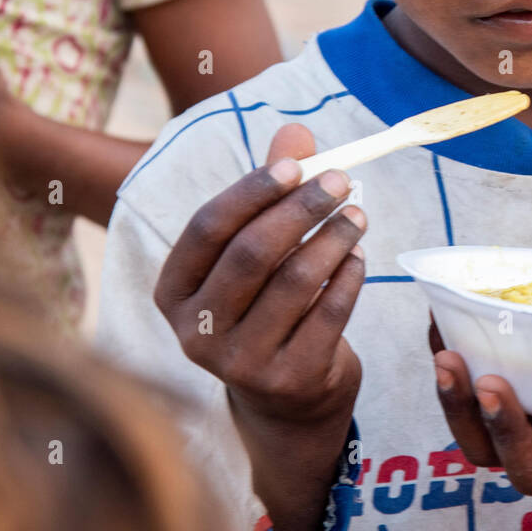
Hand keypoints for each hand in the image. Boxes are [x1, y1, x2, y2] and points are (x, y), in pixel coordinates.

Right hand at [155, 124, 367, 530]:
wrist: (286, 398)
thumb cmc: (264, 303)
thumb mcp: (255, 249)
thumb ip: (270, 190)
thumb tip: (296, 132)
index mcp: (173, 290)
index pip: (208, 227)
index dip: (252, 190)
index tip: (296, 165)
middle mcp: (196, 331)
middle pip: (251, 253)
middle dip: (301, 209)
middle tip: (341, 180)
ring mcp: (239, 363)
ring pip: (294, 282)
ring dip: (333, 239)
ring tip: (357, 215)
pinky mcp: (286, 381)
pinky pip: (327, 315)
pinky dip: (348, 279)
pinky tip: (358, 258)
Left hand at [429, 316, 531, 524]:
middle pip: (525, 466)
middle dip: (507, 429)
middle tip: (494, 385)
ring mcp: (523, 434)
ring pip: (478, 446)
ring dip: (458, 405)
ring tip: (449, 358)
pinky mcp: (493, 407)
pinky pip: (459, 400)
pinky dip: (446, 363)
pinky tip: (439, 323)